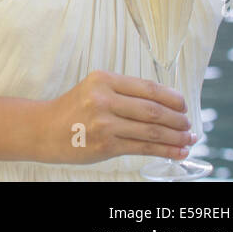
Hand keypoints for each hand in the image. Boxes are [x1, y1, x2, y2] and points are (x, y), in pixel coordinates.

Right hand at [42, 69, 193, 164]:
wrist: (44, 129)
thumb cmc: (73, 110)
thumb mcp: (94, 90)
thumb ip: (125, 93)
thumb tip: (167, 105)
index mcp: (103, 80)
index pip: (148, 87)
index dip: (173, 98)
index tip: (184, 106)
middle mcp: (103, 99)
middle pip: (154, 110)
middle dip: (178, 120)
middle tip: (189, 125)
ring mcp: (104, 123)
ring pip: (152, 130)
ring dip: (176, 137)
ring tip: (188, 140)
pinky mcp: (106, 144)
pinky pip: (143, 148)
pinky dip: (166, 151)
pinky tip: (178, 152)